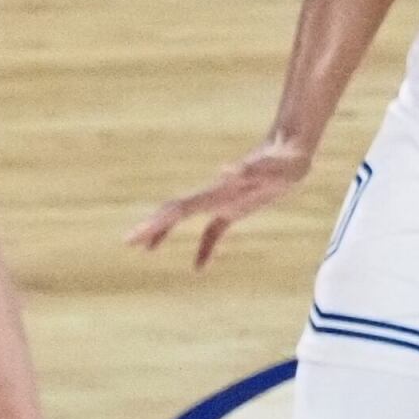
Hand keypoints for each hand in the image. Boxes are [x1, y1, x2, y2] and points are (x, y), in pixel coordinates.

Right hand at [128, 139, 314, 268]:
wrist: (291, 150)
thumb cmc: (285, 161)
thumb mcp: (273, 168)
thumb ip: (251, 169)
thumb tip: (224, 169)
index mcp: (217, 192)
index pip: (179, 209)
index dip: (157, 223)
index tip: (135, 235)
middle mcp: (214, 196)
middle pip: (174, 212)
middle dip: (150, 227)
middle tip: (127, 242)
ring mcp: (222, 201)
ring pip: (185, 219)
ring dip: (165, 233)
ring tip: (146, 251)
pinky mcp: (236, 209)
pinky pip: (212, 232)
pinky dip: (204, 249)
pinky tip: (199, 268)